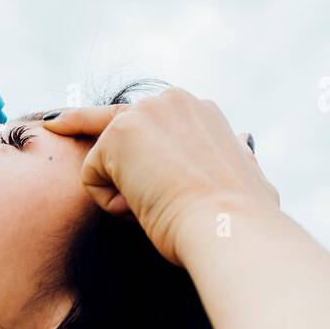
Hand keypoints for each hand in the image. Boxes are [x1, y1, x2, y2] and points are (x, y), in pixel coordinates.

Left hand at [43, 88, 278, 265]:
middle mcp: (173, 101)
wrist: (229, 227)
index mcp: (202, 111)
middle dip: (115, 169)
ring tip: (155, 210)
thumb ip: (237, 156)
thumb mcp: (249, 178)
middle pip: (111, 129)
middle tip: (134, 195)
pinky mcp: (120, 134)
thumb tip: (243, 141)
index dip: (121, 141)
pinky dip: (110, 203)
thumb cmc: (242, 219)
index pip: (145, 121)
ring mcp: (145, 112)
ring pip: (106, 160)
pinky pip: (91, 176)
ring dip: (123, 193)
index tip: (80, 134)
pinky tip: (141, 209)